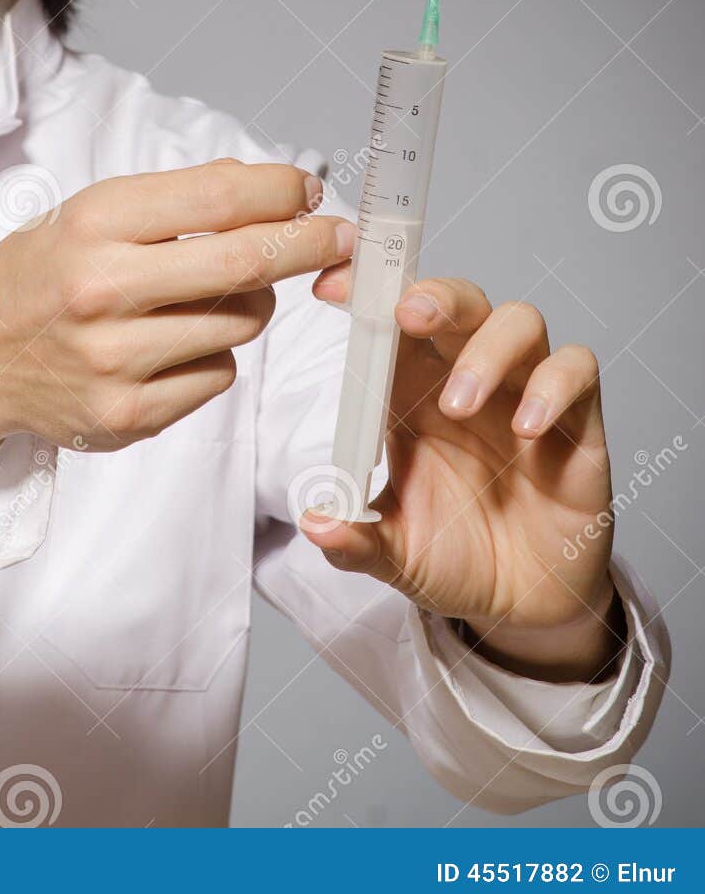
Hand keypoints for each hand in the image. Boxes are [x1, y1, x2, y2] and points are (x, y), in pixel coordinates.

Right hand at [0, 158, 354, 463]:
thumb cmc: (45, 272)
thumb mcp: (92, 213)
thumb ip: (181, 202)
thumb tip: (281, 193)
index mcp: (93, 223)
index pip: (218, 198)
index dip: (281, 190)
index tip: (310, 190)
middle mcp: (101, 290)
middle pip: (244, 262)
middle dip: (307, 244)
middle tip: (338, 236)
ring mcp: (115, 360)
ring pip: (242, 324)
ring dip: (249, 304)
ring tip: (208, 296)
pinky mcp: (127, 416)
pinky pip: (219, 377)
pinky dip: (215, 355)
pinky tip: (172, 344)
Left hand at [300, 267, 624, 681]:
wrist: (522, 606)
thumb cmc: (453, 556)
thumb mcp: (395, 556)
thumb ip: (357, 540)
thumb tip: (316, 524)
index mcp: (412, 393)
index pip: (391, 323)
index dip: (366, 294)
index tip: (332, 287)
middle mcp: (467, 379)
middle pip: (458, 302)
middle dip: (434, 295)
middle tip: (409, 316)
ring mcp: (524, 392)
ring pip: (518, 321)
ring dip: (486, 350)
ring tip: (460, 405)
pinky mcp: (577, 420)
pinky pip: (577, 369)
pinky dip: (554, 385)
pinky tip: (528, 429)